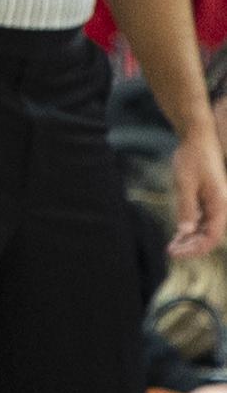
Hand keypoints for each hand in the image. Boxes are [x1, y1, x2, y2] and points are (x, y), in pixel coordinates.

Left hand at [170, 138, 226, 258]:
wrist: (198, 138)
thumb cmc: (192, 158)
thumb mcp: (185, 183)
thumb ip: (186, 207)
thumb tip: (186, 231)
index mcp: (221, 204)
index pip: (212, 237)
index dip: (195, 249)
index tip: (176, 253)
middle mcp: (221, 206)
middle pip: (209, 236)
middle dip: (191, 247)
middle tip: (170, 252)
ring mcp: (215, 203)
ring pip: (206, 229)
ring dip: (190, 240)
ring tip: (171, 247)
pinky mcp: (208, 199)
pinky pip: (202, 220)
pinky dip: (190, 229)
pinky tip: (178, 235)